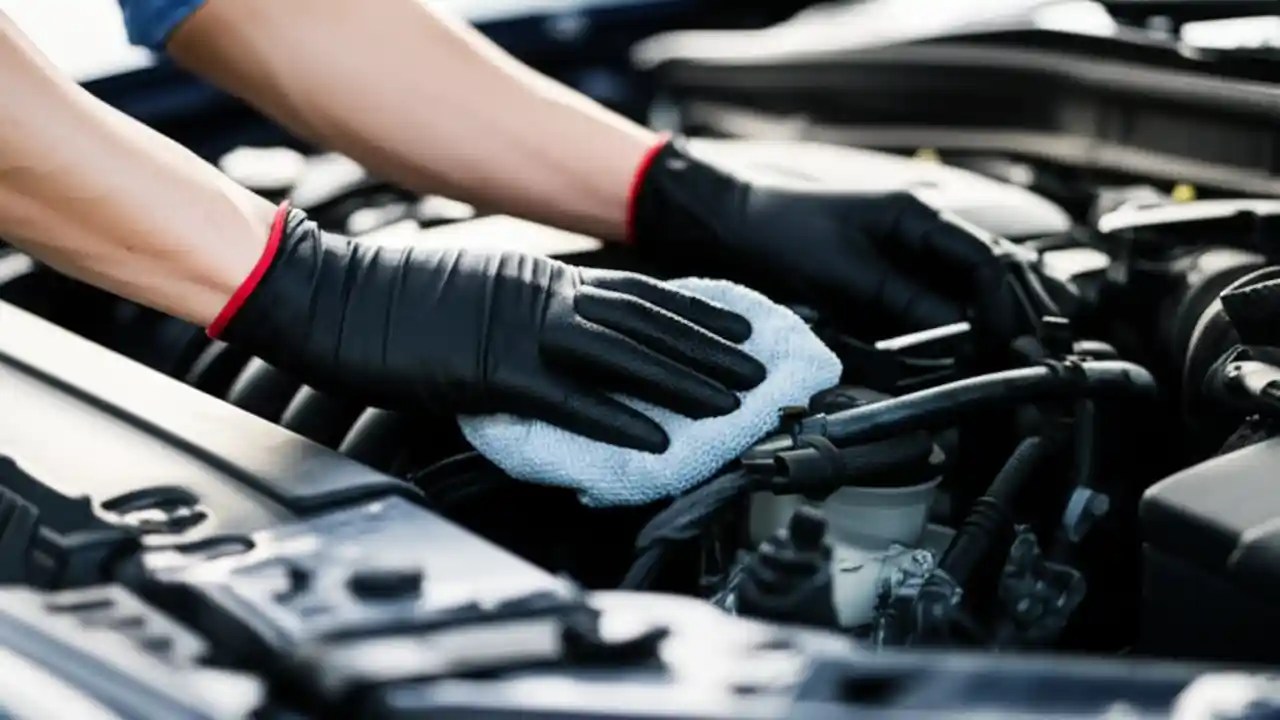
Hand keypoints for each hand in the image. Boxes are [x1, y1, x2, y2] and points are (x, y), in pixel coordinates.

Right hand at [212, 205, 765, 451]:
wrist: (334, 295)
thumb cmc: (398, 299)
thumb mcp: (480, 289)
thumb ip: (530, 310)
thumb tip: (566, 340)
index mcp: (544, 278)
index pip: (638, 294)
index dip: (695, 311)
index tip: (739, 326)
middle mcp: (547, 297)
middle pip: (649, 323)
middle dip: (712, 348)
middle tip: (762, 371)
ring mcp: (524, 332)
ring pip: (627, 357)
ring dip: (687, 381)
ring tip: (736, 403)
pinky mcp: (495, 371)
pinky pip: (571, 401)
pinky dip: (620, 418)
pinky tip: (659, 437)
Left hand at [629, 137, 1046, 346]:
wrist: (730, 225)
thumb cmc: (780, 236)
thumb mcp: (847, 275)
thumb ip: (908, 304)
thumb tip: (965, 338)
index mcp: (916, 217)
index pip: (985, 262)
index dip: (1006, 307)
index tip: (1015, 344)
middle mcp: (922, 230)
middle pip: (997, 267)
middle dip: (1027, 307)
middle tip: (1045, 350)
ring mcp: (910, 251)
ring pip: (980, 279)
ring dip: (1010, 310)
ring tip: (1037, 343)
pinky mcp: (891, 275)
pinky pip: (947, 292)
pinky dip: (973, 314)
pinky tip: (989, 336)